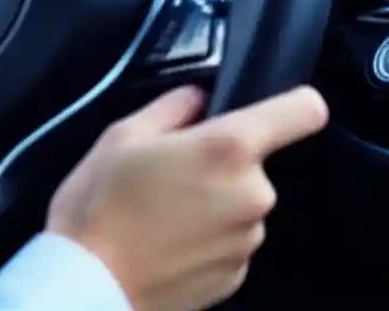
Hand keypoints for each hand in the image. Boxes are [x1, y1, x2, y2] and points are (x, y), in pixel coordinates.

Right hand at [46, 85, 329, 310]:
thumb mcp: (123, 136)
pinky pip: (231, 242)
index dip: (296, 104)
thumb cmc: (96, 212)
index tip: (280, 110)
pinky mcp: (237, 275)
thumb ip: (176, 105)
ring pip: (242, 205)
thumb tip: (199, 98)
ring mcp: (248, 239)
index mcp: (230, 148)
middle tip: (173, 177)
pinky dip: (208, 241)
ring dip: (215, 206)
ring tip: (163, 215)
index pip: (305, 110)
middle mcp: (252, 193)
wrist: (83, 292)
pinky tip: (168, 244)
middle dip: (223, 166)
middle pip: (258, 164)